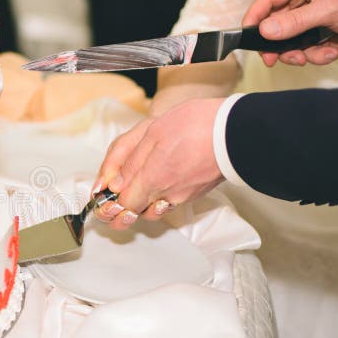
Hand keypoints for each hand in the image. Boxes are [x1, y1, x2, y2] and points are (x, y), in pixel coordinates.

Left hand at [93, 98, 224, 228]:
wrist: (236, 131)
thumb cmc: (195, 125)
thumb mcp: (152, 132)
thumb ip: (129, 159)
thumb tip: (113, 183)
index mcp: (151, 179)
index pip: (121, 205)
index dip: (108, 203)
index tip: (101, 196)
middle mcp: (166, 194)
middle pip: (135, 213)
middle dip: (118, 211)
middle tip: (109, 203)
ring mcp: (182, 196)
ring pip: (152, 210)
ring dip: (138, 205)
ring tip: (131, 191)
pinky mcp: (195, 194)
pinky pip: (169, 202)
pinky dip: (157, 199)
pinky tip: (156, 185)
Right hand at [243, 0, 337, 66]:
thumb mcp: (329, 10)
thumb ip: (295, 21)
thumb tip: (265, 30)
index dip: (255, 16)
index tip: (246, 35)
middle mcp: (304, 0)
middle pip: (273, 24)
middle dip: (275, 44)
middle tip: (272, 59)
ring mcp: (310, 20)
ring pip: (286, 41)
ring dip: (295, 53)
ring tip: (308, 57)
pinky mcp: (317, 36)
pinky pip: (303, 50)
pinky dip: (313, 55)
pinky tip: (329, 52)